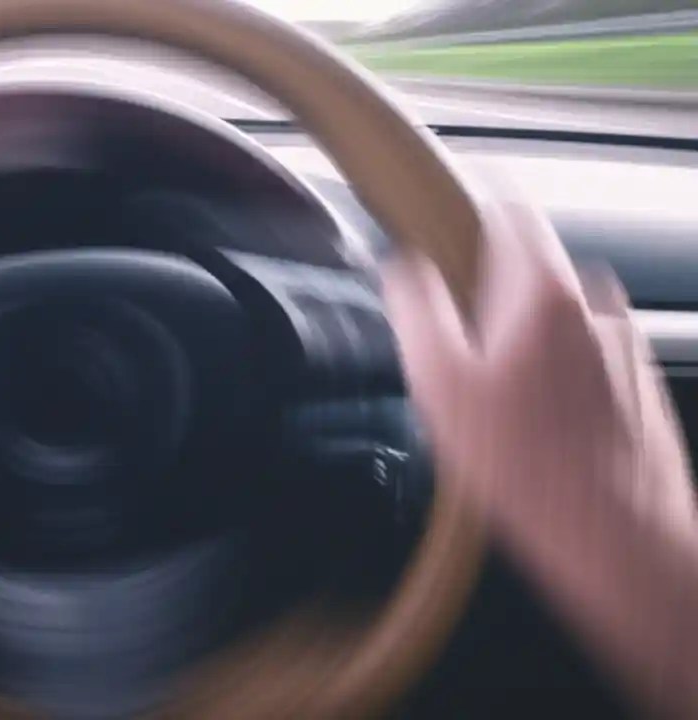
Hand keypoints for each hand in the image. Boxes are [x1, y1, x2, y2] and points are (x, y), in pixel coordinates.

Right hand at [383, 169, 697, 715]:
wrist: (622, 539)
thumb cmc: (529, 469)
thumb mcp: (440, 384)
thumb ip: (414, 308)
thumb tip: (402, 267)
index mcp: (544, 291)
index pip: (506, 208)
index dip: (465, 206)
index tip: (437, 218)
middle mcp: (594, 304)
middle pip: (526, 267)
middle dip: (485, 291)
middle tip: (451, 341)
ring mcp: (625, 343)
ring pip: (555, 315)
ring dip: (521, 336)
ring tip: (494, 399)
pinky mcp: (638, 383)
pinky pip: (582, 354)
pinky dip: (553, 371)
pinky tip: (533, 425)